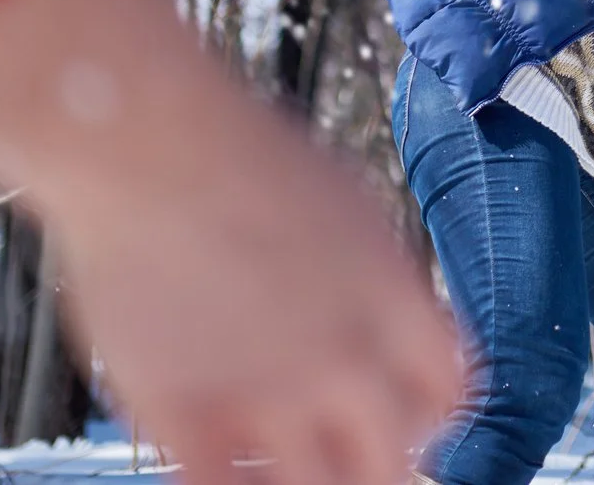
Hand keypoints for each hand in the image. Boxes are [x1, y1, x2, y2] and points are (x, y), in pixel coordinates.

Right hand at [45, 95, 460, 480]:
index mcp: (393, 299)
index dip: (428, 415)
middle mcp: (343, 358)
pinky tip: (218, 467)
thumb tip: (393, 319)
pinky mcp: (184, 414)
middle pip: (389, 464)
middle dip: (376, 466)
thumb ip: (377, 277)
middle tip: (352, 459)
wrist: (147, 143)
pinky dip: (226, 484)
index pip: (447, 395)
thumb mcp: (348, 202)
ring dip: (304, 482)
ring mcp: (265, 394)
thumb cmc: (237, 153)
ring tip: (283, 466)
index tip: (408, 419)